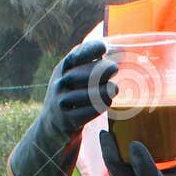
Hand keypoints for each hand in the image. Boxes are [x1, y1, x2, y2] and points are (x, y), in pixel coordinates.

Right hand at [10, 37, 118, 175]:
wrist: (52, 128)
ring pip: (82, 95)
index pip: (74, 56)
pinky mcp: (66, 121)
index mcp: (62, 70)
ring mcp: (60, 103)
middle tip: (114, 69)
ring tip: (114, 89)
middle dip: (98, 70)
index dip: (88, 50)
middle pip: (79, 75)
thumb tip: (123, 51)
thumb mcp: (75, 78)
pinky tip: (107, 104)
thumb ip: (93, 65)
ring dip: (101, 91)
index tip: (104, 47)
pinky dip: (97, 108)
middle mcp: (59, 84)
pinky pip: (83, 113)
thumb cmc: (71, 97)